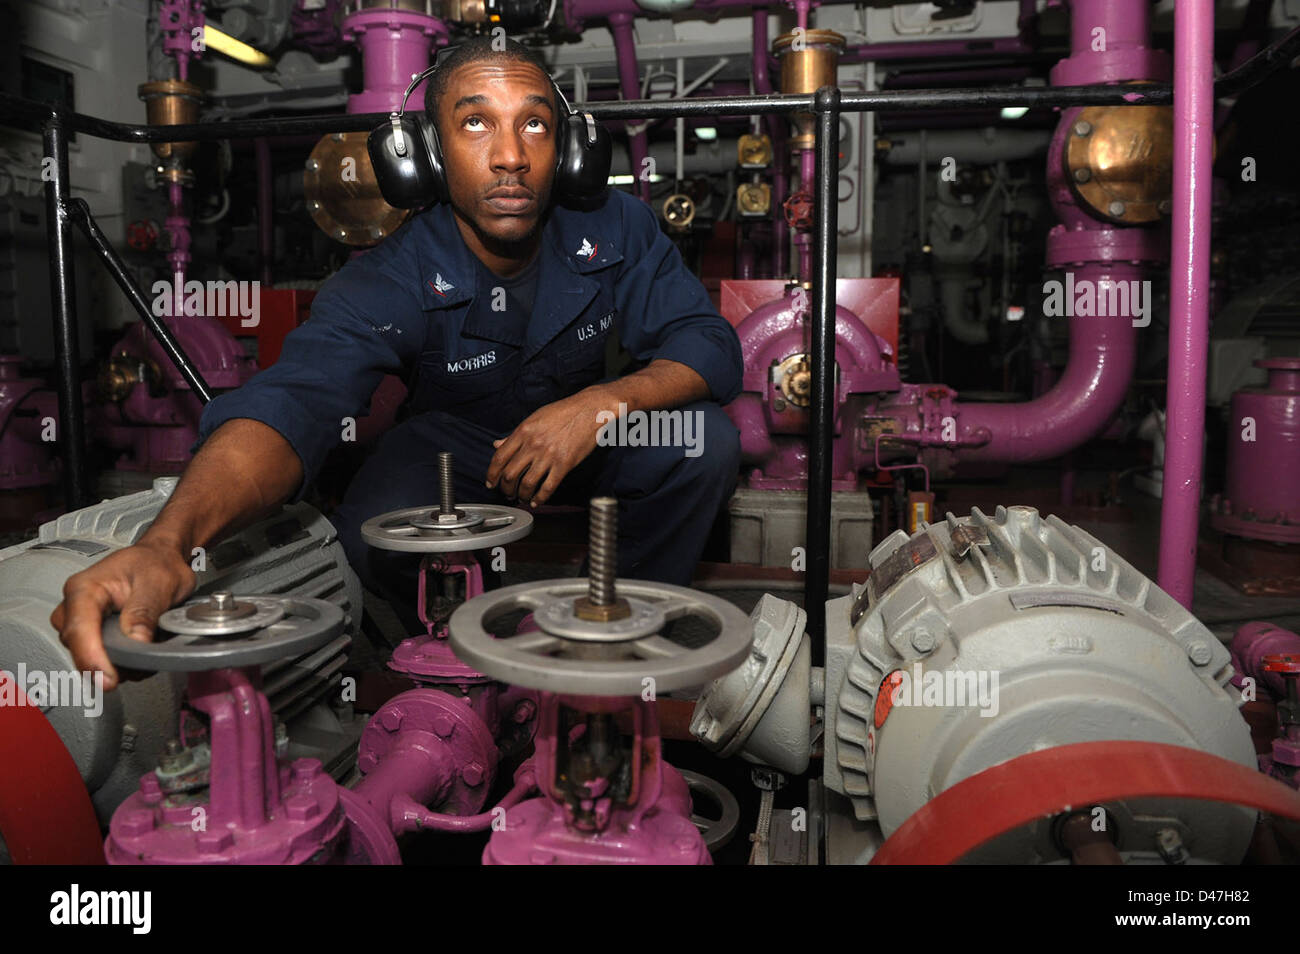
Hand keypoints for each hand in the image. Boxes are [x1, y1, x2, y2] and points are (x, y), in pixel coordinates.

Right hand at [49, 538, 196, 689]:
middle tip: (144, 662)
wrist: (160, 559)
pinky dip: (126, 661)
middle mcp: (76, 608)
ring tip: (150, 646)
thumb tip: (136, 641)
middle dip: (111, 662)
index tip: (109, 679)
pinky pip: (104, 659)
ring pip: (92, 658)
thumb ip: (145, 611)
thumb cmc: (156, 564)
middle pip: (81, 649)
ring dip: (122, 662)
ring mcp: (83, 624)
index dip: (92, 659)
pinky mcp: (95, 637)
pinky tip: (144, 648)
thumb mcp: (159, 582)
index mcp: (85, 589)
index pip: (79, 630)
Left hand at [486, 388, 608, 506]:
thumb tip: (497, 444)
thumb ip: (515, 434)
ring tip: (521, 498)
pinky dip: (539, 498)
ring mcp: (548, 455)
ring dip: (521, 495)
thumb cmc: (564, 412)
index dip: (492, 474)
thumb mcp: (535, 418)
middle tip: (507, 493)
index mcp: (523, 432)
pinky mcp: (564, 464)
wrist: (590, 410)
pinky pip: (547, 487)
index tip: (490, 483)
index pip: (499, 458)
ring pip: (526, 484)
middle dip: (505, 488)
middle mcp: (533, 444)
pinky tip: (536, 501)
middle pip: (510, 474)